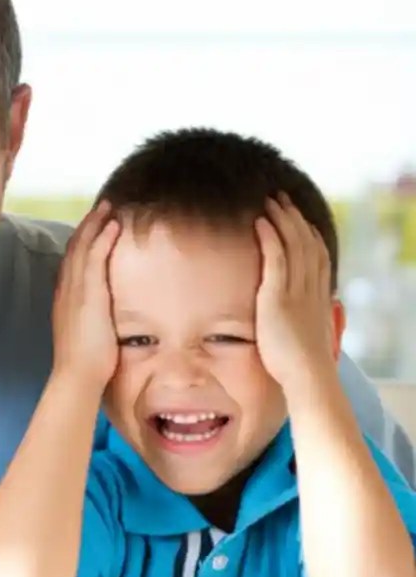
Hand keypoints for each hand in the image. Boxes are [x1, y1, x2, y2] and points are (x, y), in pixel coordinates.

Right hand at [52, 201, 121, 385]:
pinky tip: (113, 225)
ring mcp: (74, 290)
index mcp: (64, 298)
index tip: (92, 227)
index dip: (81, 242)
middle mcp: (65, 289)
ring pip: (82, 248)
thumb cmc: (83, 364)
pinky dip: (102, 238)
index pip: (71, 262)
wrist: (76, 375)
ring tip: (107, 208)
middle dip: (87, 226)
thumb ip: (90, 322)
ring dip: (95, 225)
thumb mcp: (84, 335)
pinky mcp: (88, 293)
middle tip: (100, 207)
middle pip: (74, 248)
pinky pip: (95, 258)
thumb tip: (102, 321)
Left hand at [254, 193, 337, 386]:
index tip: (299, 218)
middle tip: (280, 198)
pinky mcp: (277, 298)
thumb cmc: (303, 366)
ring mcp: (295, 292)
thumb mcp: (307, 336)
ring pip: (292, 245)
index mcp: (318, 296)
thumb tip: (304, 318)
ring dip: (280, 220)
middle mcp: (310, 288)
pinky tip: (259, 222)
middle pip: (306, 243)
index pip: (317, 255)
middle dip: (293, 218)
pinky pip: (275, 259)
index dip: (308, 233)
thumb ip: (305, 321)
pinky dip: (269, 238)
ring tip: (268, 201)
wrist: (308, 378)